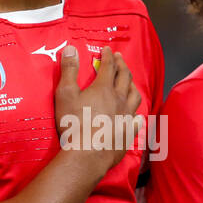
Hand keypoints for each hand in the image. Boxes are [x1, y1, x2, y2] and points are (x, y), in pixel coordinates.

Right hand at [53, 45, 144, 175]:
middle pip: (125, 78)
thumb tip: (70, 49)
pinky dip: (136, 115)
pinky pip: (136, 121)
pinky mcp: (128, 133)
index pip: (109, 66)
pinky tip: (136, 116)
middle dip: (122, 65)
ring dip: (132, 86)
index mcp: (104, 89)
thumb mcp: (65, 94)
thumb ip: (69, 70)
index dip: (108, 56)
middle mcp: (119, 100)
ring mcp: (126, 117)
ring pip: (134, 96)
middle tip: (119, 58)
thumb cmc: (74, 124)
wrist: (87, 154)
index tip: (107, 50)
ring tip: (129, 82)